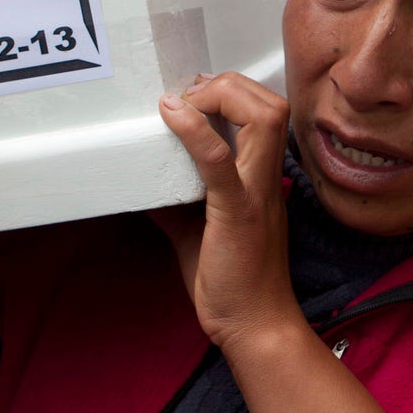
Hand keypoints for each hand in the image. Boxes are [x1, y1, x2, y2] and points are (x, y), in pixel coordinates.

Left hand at [153, 73, 297, 348]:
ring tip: (185, 103)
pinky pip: (219, 161)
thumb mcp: (196, 234)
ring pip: (262, 118)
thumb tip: (141, 185)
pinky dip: (195, 131)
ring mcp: (255, 194)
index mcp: (262, 181)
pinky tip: (172, 115)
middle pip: (271, 105)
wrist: (255, 328)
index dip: (234, 93)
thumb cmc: (233, 286)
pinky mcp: (236, 213)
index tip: (196, 98)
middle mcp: (266, 181)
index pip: (267, 114)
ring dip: (221, 97)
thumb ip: (176, 205)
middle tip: (191, 97)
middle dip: (230, 85)